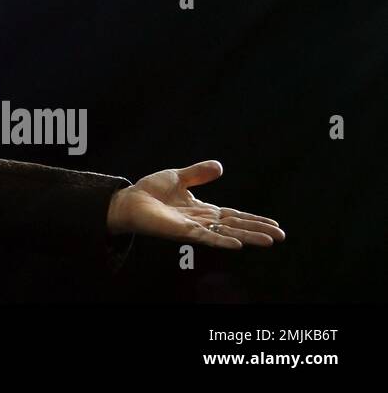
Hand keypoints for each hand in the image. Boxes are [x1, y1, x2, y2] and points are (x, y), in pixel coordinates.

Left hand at [106, 160, 284, 248]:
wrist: (129, 200)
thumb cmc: (151, 192)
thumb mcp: (178, 177)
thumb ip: (199, 174)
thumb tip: (220, 166)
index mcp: (202, 209)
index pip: (233, 216)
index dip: (253, 219)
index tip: (274, 223)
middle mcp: (201, 221)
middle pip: (236, 226)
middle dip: (258, 230)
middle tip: (281, 236)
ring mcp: (193, 227)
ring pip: (226, 233)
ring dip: (248, 237)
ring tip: (269, 241)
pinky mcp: (182, 232)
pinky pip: (206, 237)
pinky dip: (222, 240)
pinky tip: (238, 244)